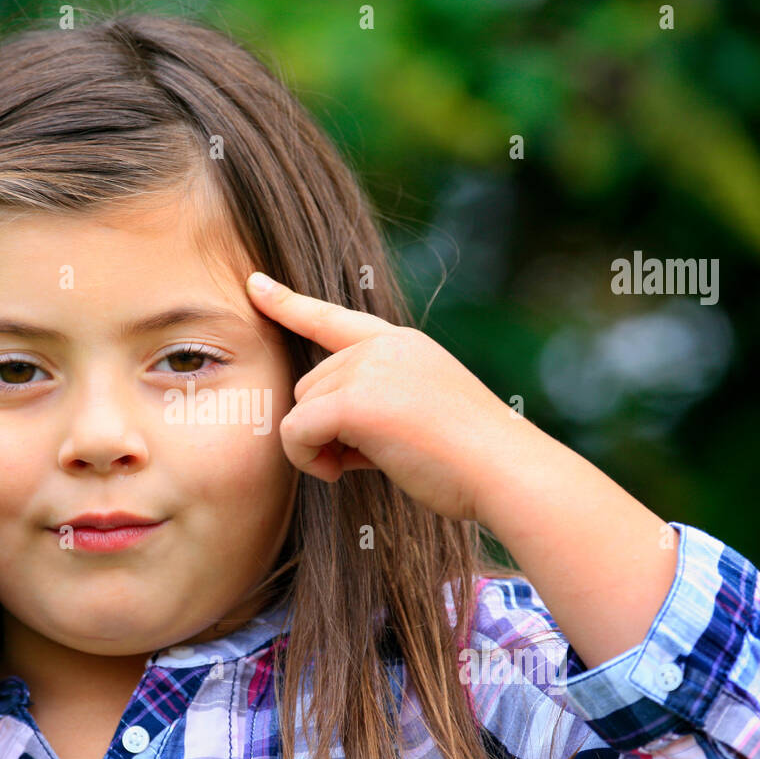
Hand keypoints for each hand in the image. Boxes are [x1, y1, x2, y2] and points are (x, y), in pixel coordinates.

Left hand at [244, 270, 552, 521]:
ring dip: (319, 446)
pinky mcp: (354, 401)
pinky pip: (296, 432)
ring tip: (370, 463)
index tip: (254, 283)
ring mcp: (367, 369)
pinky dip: (306, 460)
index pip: (332, 318)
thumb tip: (322, 433)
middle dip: (327, 428)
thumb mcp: (424, 414)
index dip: (288, 302)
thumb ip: (374, 405)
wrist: (505, 471)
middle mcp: (381, 346)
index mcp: (400, 343)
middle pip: (310, 386)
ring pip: (300, 409)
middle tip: (372, 455)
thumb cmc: (470, 461)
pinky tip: (340, 475)